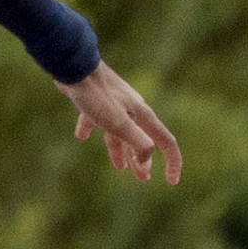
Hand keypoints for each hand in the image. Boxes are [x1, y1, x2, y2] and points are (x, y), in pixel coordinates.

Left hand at [58, 61, 181, 183]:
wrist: (75, 67)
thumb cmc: (97, 95)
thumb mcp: (119, 123)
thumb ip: (137, 141)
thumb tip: (146, 160)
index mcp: (142, 116)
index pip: (165, 143)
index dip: (172, 163)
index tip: (171, 181)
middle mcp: (132, 111)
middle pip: (143, 140)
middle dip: (143, 161)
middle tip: (143, 179)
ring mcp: (115, 106)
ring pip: (121, 134)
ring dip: (121, 151)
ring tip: (119, 167)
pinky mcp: (96, 101)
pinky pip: (97, 120)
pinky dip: (92, 129)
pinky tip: (82, 136)